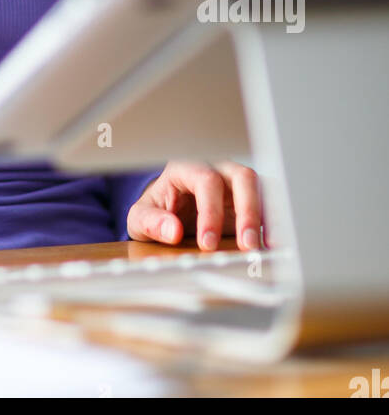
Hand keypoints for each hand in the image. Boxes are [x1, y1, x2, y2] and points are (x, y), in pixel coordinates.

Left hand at [126, 160, 266, 251]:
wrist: (165, 211)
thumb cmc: (156, 210)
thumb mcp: (140, 217)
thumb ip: (151, 222)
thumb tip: (173, 230)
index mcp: (186, 167)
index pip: (206, 180)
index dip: (210, 211)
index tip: (208, 243)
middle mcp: (216, 169)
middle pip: (241, 176)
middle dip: (248, 211)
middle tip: (247, 245)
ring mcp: (235, 183)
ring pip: (260, 187)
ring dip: (266, 216)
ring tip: (267, 246)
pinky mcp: (249, 199)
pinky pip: (268, 201)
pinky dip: (274, 220)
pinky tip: (274, 242)